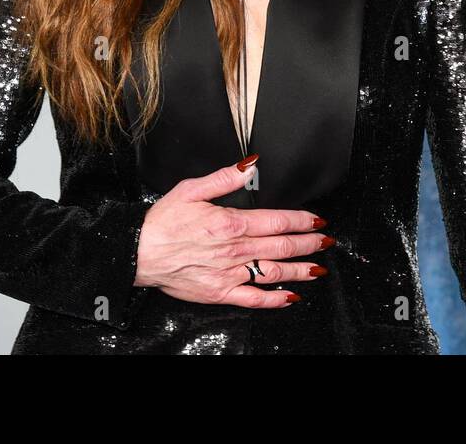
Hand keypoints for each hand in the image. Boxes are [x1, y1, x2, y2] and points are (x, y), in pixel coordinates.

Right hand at [132, 155, 332, 307]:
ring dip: (299, 271)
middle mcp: (234, 250)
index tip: (317, 219)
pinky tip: (289, 298)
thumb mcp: (191, 189)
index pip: (277, 221)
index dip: (301, 220)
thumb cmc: (162, 223)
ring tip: (318, 269)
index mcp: (230, 223)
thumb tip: (249, 167)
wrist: (139, 253)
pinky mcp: (220, 292)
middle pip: (282, 246)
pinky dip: (274, 300)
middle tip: (326, 242)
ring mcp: (229, 274)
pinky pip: (253, 299)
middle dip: (309, 244)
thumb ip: (224, 178)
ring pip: (273, 273)